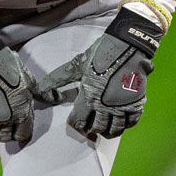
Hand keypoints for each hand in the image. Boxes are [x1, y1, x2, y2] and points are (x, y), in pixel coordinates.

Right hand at [0, 26, 38, 142]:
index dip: (20, 132)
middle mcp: (6, 121)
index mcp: (22, 114)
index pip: (22, 135)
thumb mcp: (30, 81)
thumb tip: (58, 98)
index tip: (17, 129)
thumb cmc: (10, 69)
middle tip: (3, 123)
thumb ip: (42, 94)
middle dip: (5, 133)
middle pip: (5, 138)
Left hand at [65, 8, 162, 139]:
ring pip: (115, 129)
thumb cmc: (100, 53)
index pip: (79, 122)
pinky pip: (131, 122)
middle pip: (97, 128)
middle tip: (89, 128)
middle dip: (91, 130)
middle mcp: (106, 105)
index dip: (75, 125)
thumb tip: (39, 90)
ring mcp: (123, 105)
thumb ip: (57, 79)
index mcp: (89, 97)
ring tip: (104, 130)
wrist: (128, 44)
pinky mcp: (137, 102)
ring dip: (108, 132)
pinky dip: (125, 125)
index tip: (75, 122)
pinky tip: (121, 122)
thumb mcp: (76, 65)